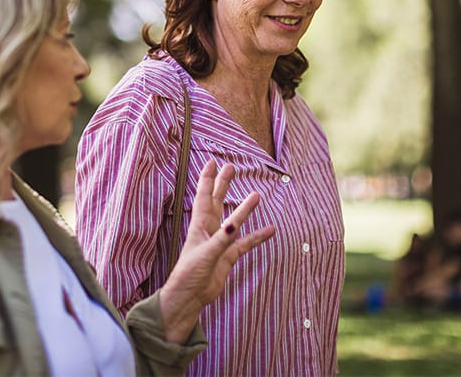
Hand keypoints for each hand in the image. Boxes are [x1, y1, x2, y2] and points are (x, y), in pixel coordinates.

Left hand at [158, 159, 275, 342]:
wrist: (190, 297)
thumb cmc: (190, 274)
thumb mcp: (206, 254)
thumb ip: (221, 240)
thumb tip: (235, 225)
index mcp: (199, 225)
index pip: (204, 197)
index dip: (208, 180)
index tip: (212, 162)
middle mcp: (210, 230)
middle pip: (218, 202)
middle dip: (224, 185)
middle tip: (231, 167)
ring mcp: (220, 243)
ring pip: (234, 220)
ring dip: (244, 208)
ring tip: (257, 195)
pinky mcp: (228, 257)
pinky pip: (246, 243)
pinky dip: (257, 237)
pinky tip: (271, 230)